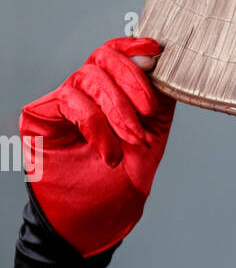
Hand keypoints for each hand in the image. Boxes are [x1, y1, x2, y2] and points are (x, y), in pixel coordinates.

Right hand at [20, 37, 174, 256]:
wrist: (96, 220)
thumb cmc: (120, 185)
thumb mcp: (151, 138)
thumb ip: (157, 101)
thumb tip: (163, 64)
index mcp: (109, 93)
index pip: (115, 54)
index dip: (132, 46)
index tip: (154, 52)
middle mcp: (84, 93)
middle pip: (103, 58)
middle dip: (131, 82)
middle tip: (147, 113)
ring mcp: (60, 103)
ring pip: (89, 78)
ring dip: (117, 110)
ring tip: (130, 142)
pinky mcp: (39, 115)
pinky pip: (70, 100)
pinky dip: (96, 124)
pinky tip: (108, 150)